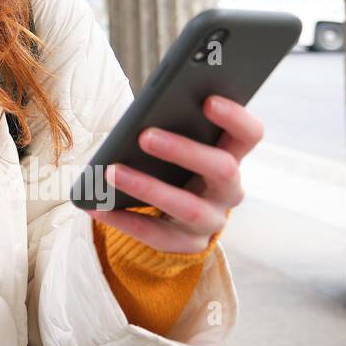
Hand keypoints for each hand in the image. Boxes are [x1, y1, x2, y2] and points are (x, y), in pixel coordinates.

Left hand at [79, 94, 258, 252]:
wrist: (176, 217)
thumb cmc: (172, 165)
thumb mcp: (179, 146)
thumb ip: (173, 128)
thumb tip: (143, 114)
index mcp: (231, 156)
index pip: (249, 135)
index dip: (235, 117)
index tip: (207, 100)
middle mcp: (229, 190)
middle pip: (222, 168)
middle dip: (183, 150)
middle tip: (144, 135)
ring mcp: (212, 221)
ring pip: (188, 207)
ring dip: (147, 187)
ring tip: (110, 171)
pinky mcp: (188, 245)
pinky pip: (156, 234)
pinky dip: (123, 219)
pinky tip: (96, 205)